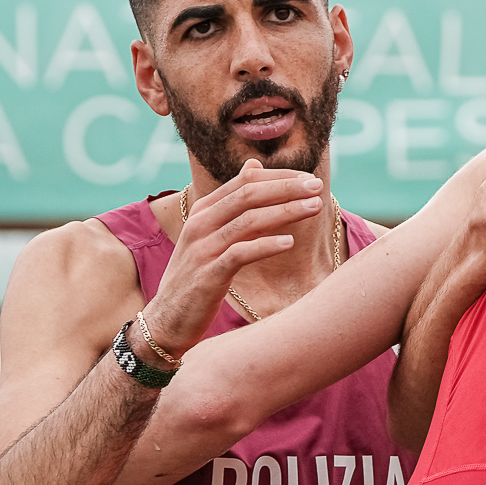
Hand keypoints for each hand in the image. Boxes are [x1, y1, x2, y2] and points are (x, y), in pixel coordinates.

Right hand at [141, 161, 325, 357]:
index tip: (309, 178)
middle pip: (248, 194)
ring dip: (285, 211)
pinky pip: (240, 254)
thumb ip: (232, 202)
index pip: (245, 181)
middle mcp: (201, 223)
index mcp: (204, 210)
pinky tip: (290, 242)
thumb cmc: (197, 276)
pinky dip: (266, 245)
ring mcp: (203, 249)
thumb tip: (254, 165)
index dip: (279, 176)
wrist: (167, 320)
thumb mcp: (211, 233)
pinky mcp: (208, 275)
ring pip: (248, 220)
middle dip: (286, 187)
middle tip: (317, 186)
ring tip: (314, 208)